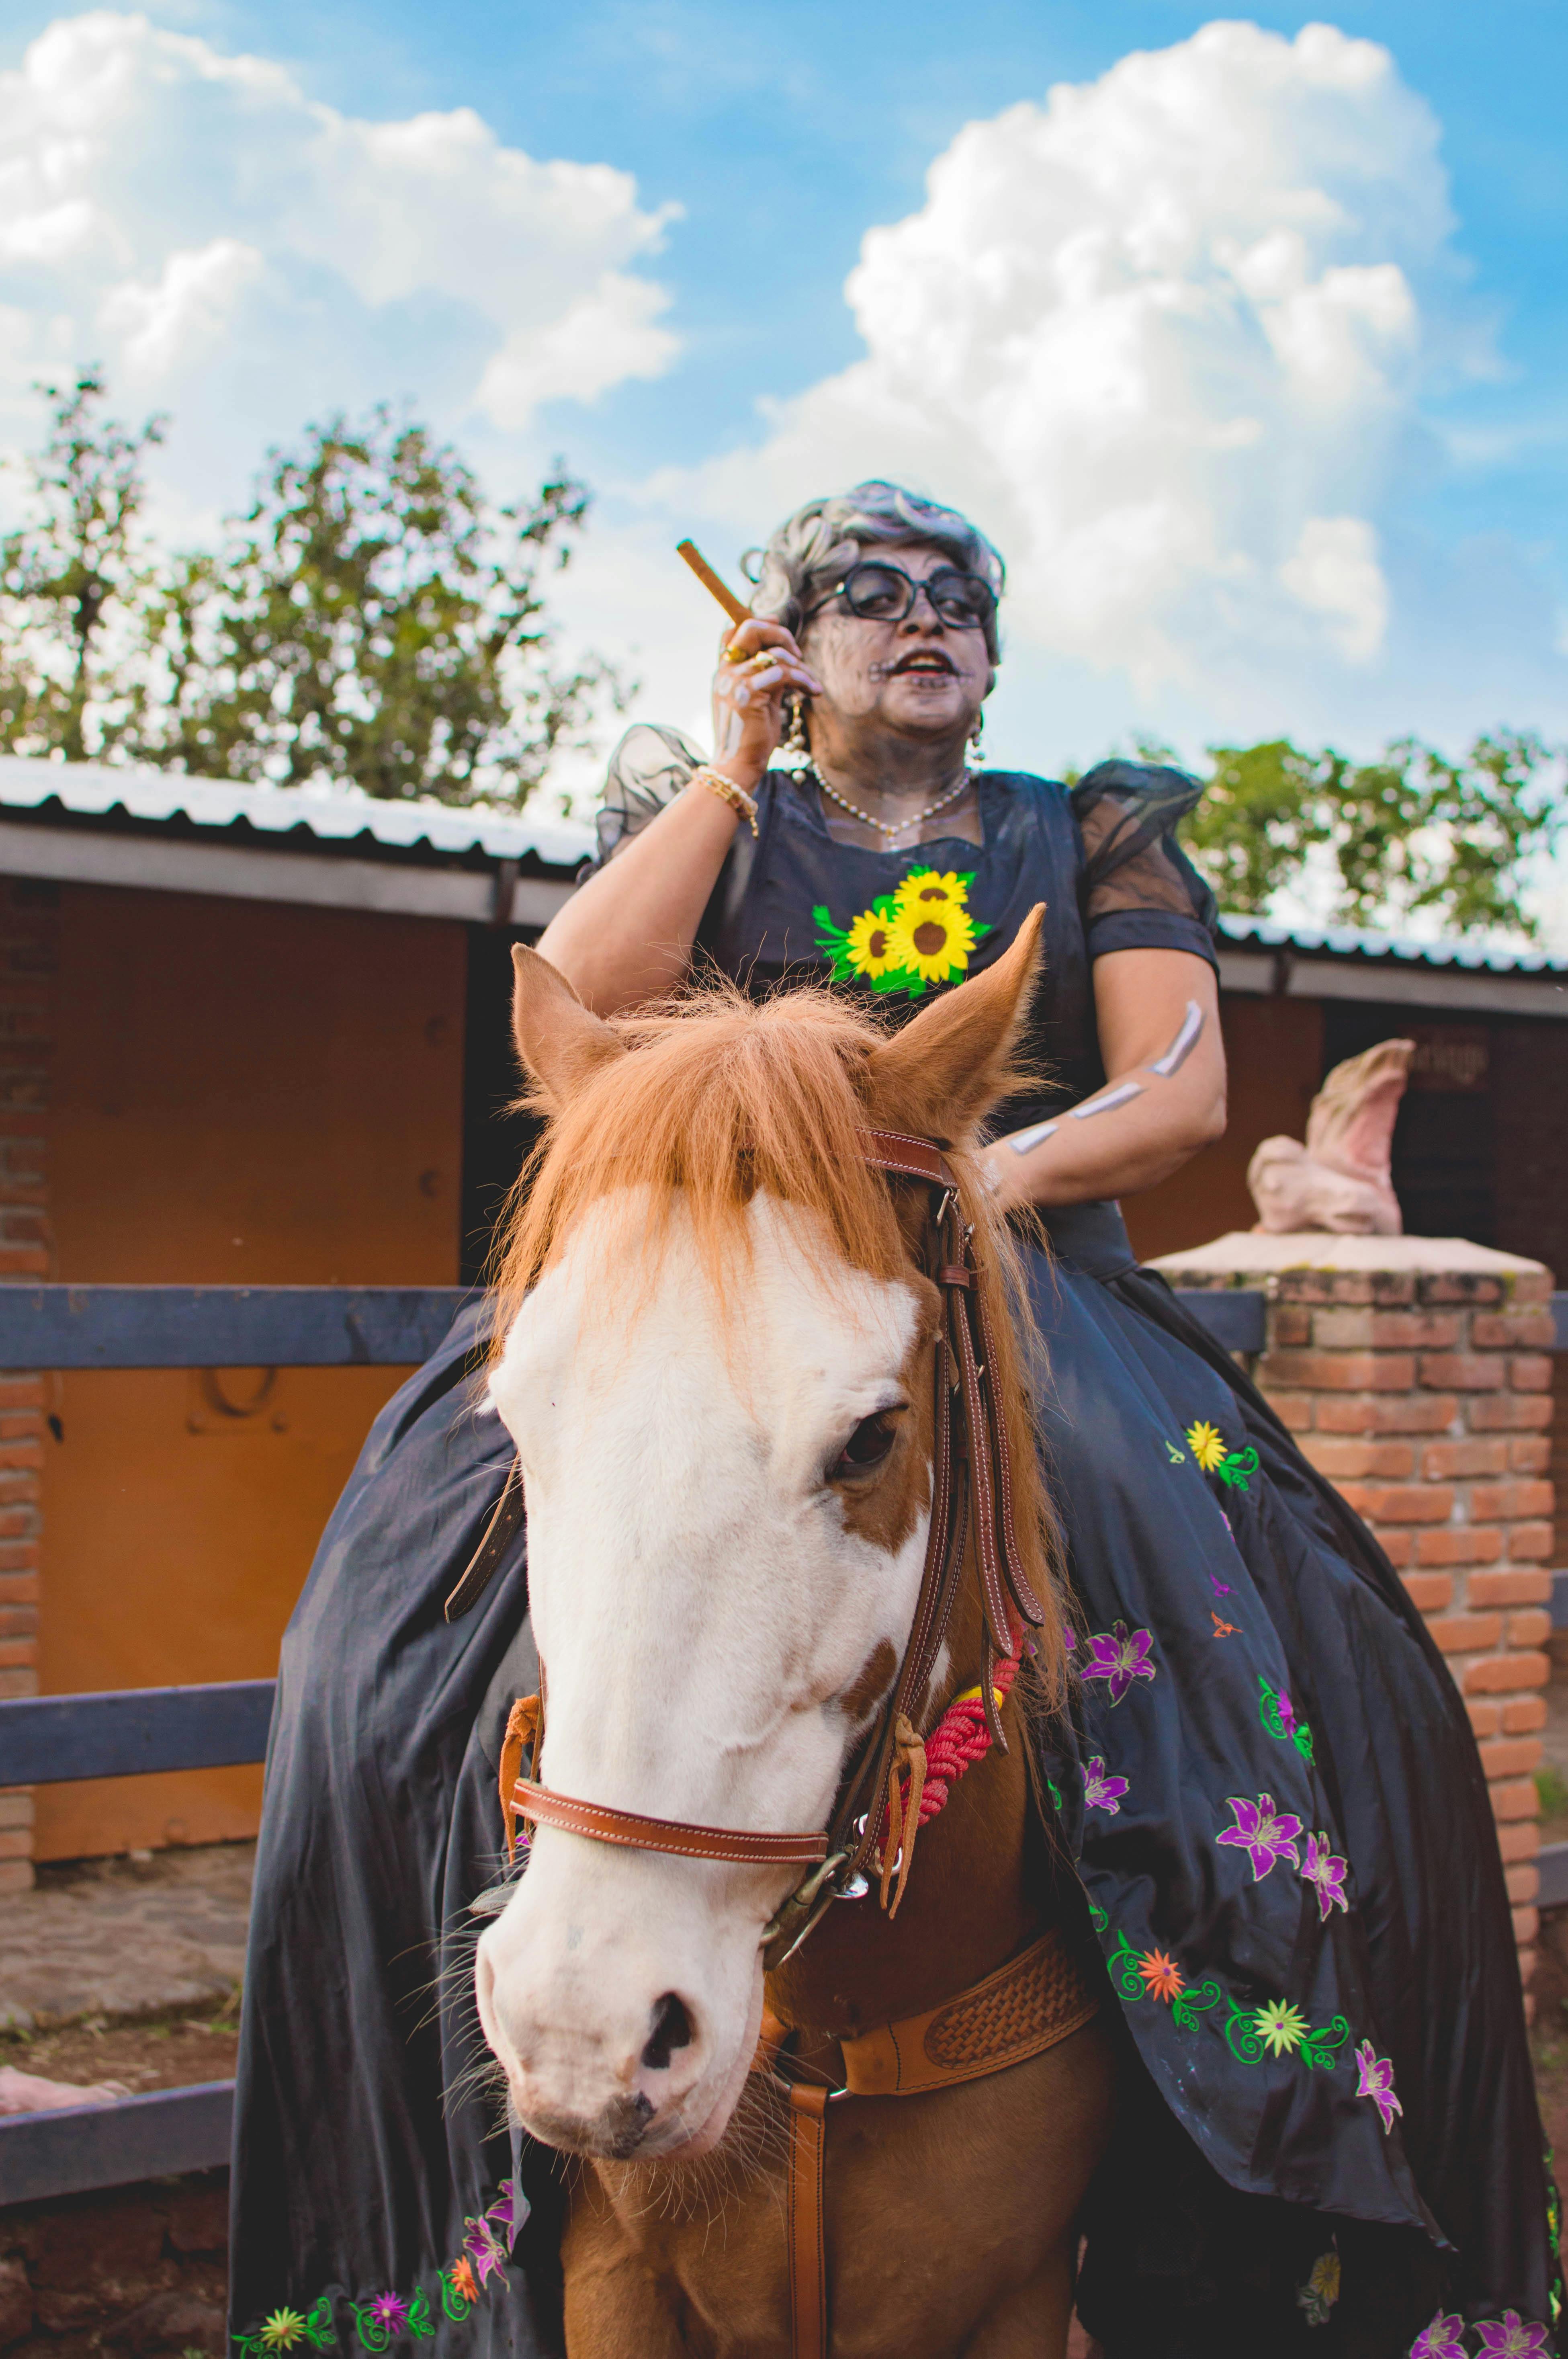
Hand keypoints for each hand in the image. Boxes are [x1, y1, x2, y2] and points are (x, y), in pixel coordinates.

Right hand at [710, 619, 820, 790]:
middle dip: (780, 634)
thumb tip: (786, 660)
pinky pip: (783, 673)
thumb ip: (764, 678)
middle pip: (750, 629)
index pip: (731, 633)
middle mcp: (726, 673)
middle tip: (797, 654)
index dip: (759, 622)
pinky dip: (803, 680)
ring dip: (800, 666)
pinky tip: (813, 692)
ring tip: (811, 684)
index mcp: (724, 673)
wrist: (739, 765)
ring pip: (774, 654)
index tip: (780, 627)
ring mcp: (734, 682)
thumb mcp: (757, 701)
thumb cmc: (751, 737)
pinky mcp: (748, 695)